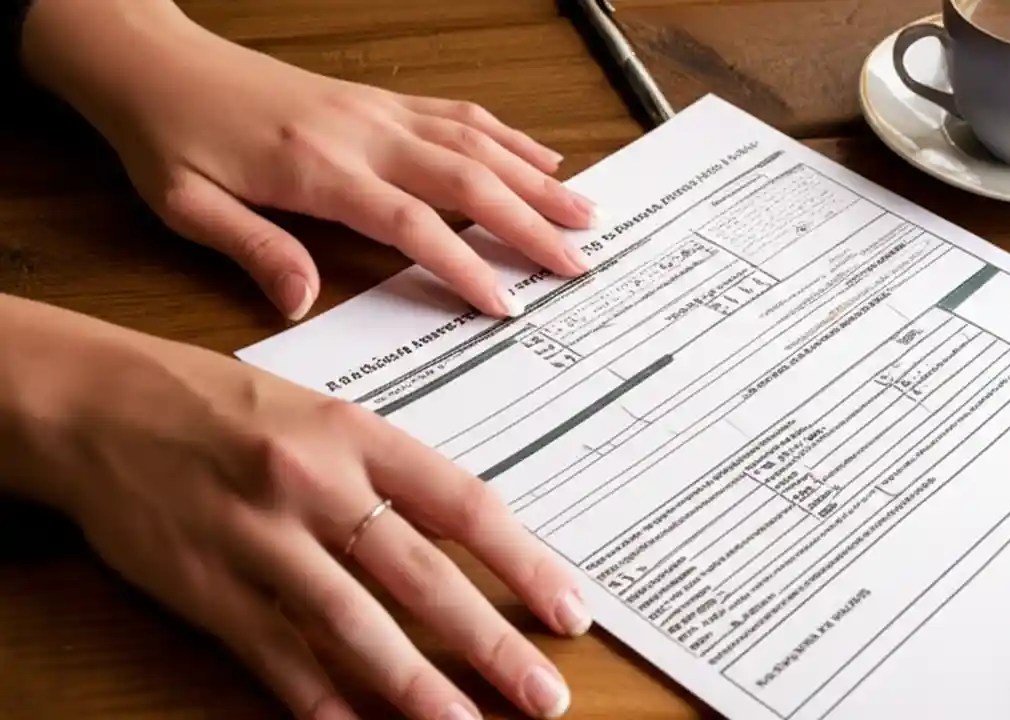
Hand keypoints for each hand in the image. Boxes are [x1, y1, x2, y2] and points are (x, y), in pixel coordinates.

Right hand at [0, 295, 591, 719]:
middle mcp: (314, 483)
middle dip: (490, 643)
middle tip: (542, 694)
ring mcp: (258, 537)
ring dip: (415, 688)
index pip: (465, 504)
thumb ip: (388, 472)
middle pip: (421, 577)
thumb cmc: (219, 404)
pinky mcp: (206, 585)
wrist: (99, 402)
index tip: (568, 610)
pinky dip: (320, 700)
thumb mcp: (319, 414)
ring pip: (353, 626)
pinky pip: (275, 654)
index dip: (524, 564)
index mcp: (354, 433)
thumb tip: (469, 534)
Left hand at [21, 0, 598, 320]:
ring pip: (477, 141)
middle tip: (579, 261)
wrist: (157, 63)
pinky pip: (459, 114)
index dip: (464, 265)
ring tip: (586, 212)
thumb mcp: (187, 206)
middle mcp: (363, 132)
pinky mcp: (381, 100)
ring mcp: (379, 110)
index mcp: (318, 168)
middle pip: (468, 178)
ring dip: (536, 177)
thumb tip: (302, 304)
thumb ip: (253, 250)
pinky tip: (541, 157)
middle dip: (531, 222)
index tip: (505, 305)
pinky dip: (509, 136)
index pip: (410, 223)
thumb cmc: (171, 138)